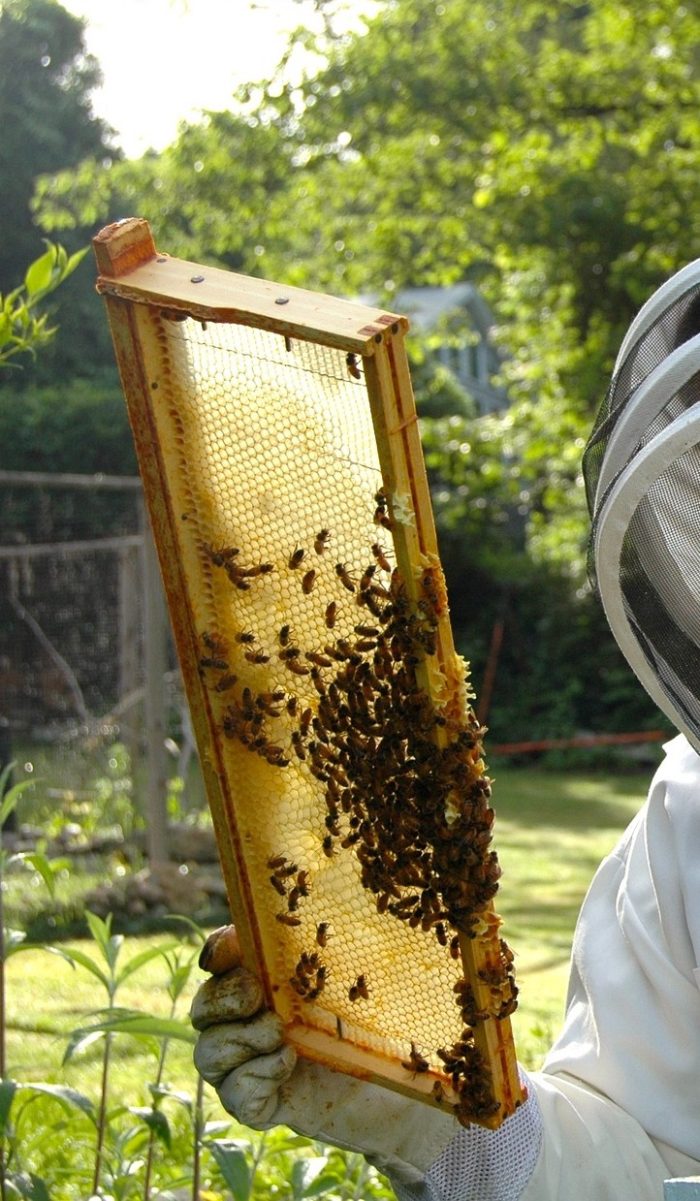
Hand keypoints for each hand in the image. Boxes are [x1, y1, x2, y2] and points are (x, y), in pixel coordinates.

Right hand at [190, 925, 458, 1185]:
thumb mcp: (369, 970)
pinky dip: (255, 1077)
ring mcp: (250, 1064)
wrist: (405, 1089)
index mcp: (268, 975)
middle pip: (204, 1005)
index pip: (221, 955)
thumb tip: (375, 873)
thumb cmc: (387, 1018)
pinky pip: (233, 1093)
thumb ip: (354, 932)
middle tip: (261, 995)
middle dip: (226, 997)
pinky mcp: (260, 1103)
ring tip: (283, 1033)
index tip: (227, 950)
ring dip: (241, 1039)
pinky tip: (290, 1064)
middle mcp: (249, 1018)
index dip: (218, 949)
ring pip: (208, 1051)